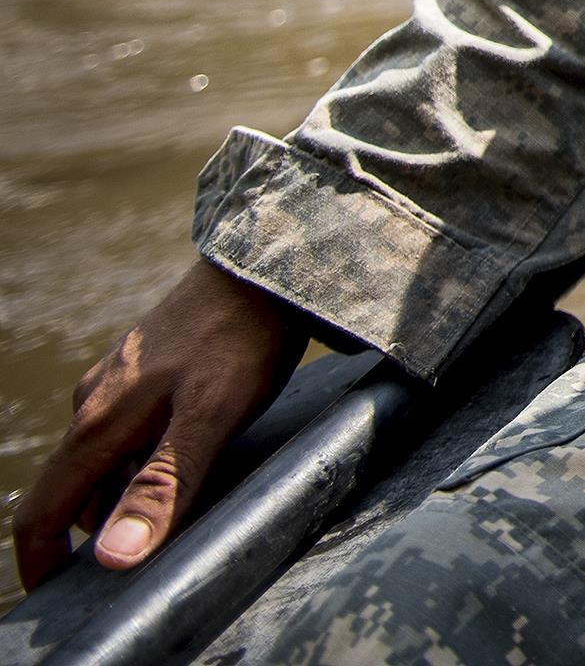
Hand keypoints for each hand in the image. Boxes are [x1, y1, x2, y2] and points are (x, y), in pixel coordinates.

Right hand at [12, 257, 302, 588]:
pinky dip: (147, 460)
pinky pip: (131, 431)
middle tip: (145, 555)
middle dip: (95, 530)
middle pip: (73, 490)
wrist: (266, 266)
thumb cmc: (241, 339)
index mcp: (96, 425)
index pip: (41, 511)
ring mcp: (118, 384)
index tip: (55, 595)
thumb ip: (162, 486)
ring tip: (177, 511)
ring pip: (106, 461)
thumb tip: (114, 557)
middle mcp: (94, 404)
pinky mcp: (147, 370)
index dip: (40, 562)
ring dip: (126, 493)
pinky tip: (192, 458)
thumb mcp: (209, 418)